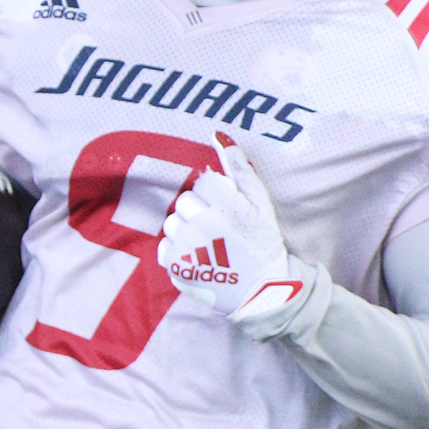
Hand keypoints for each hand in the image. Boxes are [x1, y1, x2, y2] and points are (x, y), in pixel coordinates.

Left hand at [157, 133, 302, 321]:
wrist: (261, 294)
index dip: (216, 195)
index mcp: (227, 207)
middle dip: (199, 211)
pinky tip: (199, 259)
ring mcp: (187, 248)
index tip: (227, 211)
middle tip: (218, 230)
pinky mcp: (176, 267)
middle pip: (185, 201)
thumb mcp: (261, 204)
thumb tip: (218, 135)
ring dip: (186, 230)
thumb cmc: (263, 244)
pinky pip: (164, 246)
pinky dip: (178, 251)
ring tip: (208, 246)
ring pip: (172, 223)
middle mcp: (203, 225)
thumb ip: (240, 169)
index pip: (203, 182)